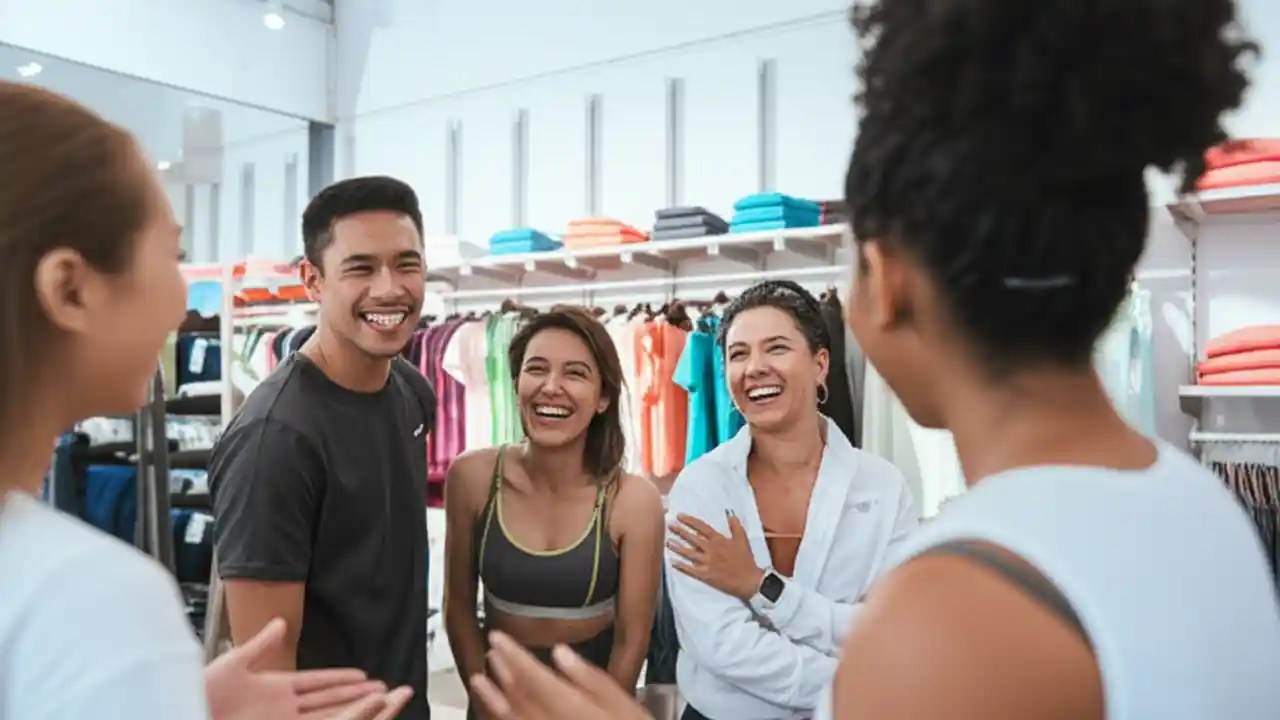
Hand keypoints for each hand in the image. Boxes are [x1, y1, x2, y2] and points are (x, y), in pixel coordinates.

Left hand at [204, 617, 411, 719]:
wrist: (185, 712)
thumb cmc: (201, 694)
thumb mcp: (233, 663)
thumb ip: (260, 645)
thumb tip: (280, 623)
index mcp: (275, 687)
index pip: (316, 682)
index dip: (339, 678)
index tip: (362, 674)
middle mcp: (284, 708)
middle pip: (329, 700)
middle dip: (357, 694)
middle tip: (384, 688)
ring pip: (328, 715)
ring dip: (355, 707)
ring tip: (380, 700)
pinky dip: (339, 719)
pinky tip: (355, 715)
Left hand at [470, 632, 649, 719]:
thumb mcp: (623, 704)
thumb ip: (590, 678)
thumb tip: (560, 652)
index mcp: (570, 706)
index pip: (532, 675)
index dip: (512, 654)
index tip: (497, 637)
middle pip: (518, 695)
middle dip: (502, 670)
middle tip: (491, 649)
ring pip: (509, 717)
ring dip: (491, 698)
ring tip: (478, 679)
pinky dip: (499, 719)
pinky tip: (493, 712)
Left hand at [668, 513, 763, 600]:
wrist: (748, 580)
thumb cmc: (745, 559)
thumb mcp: (743, 539)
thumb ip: (735, 526)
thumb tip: (730, 514)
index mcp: (719, 540)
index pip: (701, 527)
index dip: (689, 521)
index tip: (680, 516)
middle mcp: (711, 550)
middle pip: (692, 538)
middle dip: (680, 531)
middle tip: (669, 526)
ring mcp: (707, 563)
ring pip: (689, 553)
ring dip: (677, 547)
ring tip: (668, 542)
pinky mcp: (705, 575)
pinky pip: (690, 570)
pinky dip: (681, 565)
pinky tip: (672, 561)